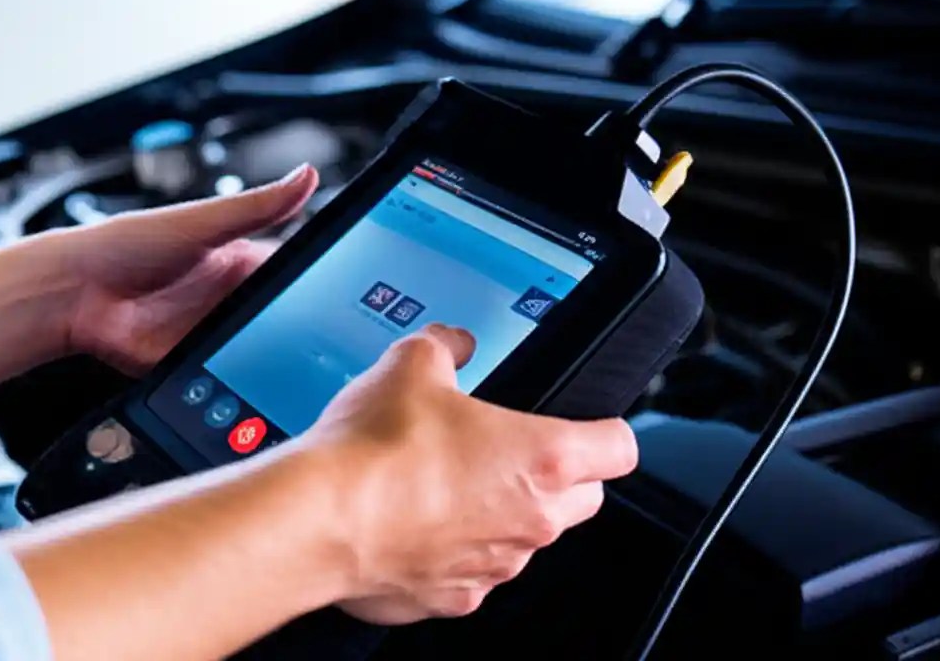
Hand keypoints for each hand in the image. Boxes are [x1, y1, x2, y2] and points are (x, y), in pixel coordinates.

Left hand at [58, 164, 317, 374]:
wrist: (75, 294)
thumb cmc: (127, 245)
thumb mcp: (201, 222)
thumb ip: (256, 205)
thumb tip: (306, 175)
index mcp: (239, 261)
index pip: (295, 273)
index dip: (323, 284)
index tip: (357, 295)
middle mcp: (231, 299)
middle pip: (285, 318)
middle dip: (311, 331)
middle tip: (341, 343)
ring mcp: (215, 334)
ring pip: (264, 353)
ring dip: (282, 363)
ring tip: (314, 372)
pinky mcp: (196, 365)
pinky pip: (231, 380)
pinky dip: (249, 388)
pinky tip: (269, 393)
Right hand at [303, 324, 637, 623]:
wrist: (320, 519)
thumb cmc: (374, 451)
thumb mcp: (411, 364)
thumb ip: (445, 345)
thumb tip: (453, 342)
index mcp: (544, 457)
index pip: (619, 447)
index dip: (603, 429)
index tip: (585, 424)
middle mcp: (532, 518)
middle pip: (582, 498)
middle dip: (556, 475)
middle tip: (503, 449)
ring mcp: (496, 564)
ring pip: (524, 537)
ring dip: (500, 512)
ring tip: (444, 483)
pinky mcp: (455, 598)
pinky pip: (473, 572)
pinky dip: (453, 550)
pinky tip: (413, 522)